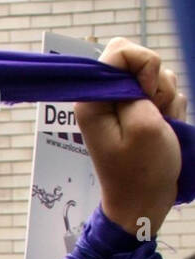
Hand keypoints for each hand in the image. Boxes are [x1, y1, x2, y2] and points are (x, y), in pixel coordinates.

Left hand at [77, 38, 185, 237]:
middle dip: (157, 82)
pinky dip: (170, 109)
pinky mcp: (140, 113)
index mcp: (93, 101)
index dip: (142, 63)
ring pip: (157, 78)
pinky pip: (165, 94)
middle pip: (139, 61)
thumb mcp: (144, 124)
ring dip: (166, 99)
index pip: (117, 51)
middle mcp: (105, 99)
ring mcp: (124, 106)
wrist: (146, 201)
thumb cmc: (142, 171)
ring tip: (158, 128)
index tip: (147, 91)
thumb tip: (134, 67)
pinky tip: (164, 130)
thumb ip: (136, 86)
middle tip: (154, 112)